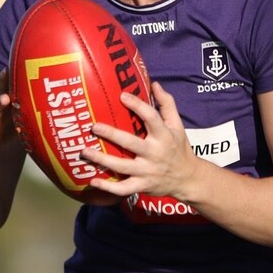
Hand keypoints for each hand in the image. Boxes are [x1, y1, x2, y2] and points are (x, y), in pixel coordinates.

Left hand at [81, 82, 198, 198]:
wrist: (188, 178)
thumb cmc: (180, 148)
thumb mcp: (177, 125)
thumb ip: (167, 104)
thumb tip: (155, 84)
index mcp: (164, 136)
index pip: (151, 118)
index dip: (137, 106)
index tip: (122, 95)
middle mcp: (155, 154)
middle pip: (131, 143)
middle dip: (112, 134)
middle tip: (94, 127)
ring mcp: (148, 171)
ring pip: (122, 167)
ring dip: (102, 160)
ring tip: (85, 151)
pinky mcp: (143, 185)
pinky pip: (123, 189)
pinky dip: (108, 187)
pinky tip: (93, 180)